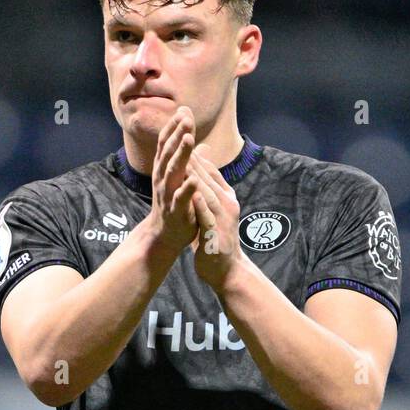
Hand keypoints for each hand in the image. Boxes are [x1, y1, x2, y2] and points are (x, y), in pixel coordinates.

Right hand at [146, 107, 200, 254]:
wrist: (165, 235)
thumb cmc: (174, 204)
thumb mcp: (178, 177)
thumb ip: (184, 156)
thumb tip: (190, 133)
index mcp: (164, 169)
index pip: (167, 143)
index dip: (174, 126)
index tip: (184, 109)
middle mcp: (162, 178)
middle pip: (169, 152)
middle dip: (177, 134)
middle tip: (186, 117)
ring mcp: (167, 194)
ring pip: (173, 171)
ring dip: (180, 154)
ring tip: (189, 139)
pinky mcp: (175, 211)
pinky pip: (180, 198)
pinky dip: (186, 189)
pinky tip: (194, 179)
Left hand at [187, 145, 243, 290]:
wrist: (227, 271)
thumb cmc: (217, 240)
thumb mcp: (214, 212)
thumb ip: (208, 192)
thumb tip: (199, 174)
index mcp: (226, 198)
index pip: (211, 173)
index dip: (197, 156)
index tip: (183, 138)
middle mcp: (227, 205)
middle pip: (209, 179)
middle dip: (195, 159)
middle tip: (182, 139)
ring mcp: (222, 220)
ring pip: (208, 194)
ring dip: (196, 177)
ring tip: (184, 161)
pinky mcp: (216, 235)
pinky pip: (207, 216)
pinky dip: (199, 203)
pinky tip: (191, 192)